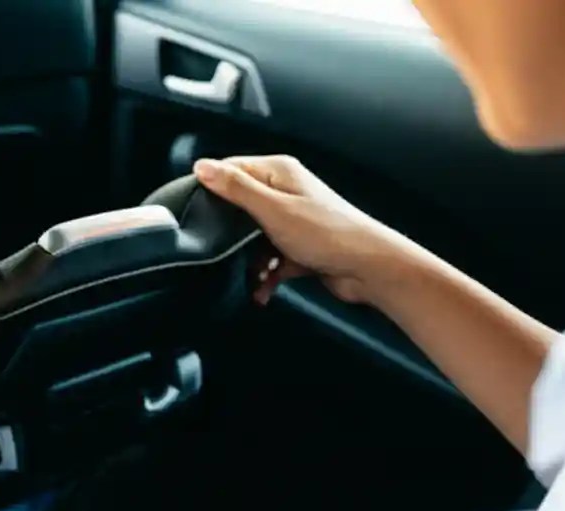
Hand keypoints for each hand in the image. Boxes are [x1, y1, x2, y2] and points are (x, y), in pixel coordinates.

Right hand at [193, 155, 426, 304]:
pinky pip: (269, 258)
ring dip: (248, 260)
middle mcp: (285, 192)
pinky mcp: (298, 247)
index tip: (195, 209)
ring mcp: (292, 220)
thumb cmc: (327, 233)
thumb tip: (202, 166)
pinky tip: (262, 290)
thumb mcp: (273, 208)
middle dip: (229, 233)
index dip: (211, 188)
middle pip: (240, 207)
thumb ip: (236, 188)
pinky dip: (264, 274)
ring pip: (252, 238)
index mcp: (279, 172)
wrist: (369, 268)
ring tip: (252, 275)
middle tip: (221, 250)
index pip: (231, 169)